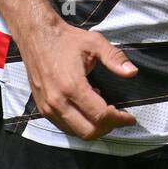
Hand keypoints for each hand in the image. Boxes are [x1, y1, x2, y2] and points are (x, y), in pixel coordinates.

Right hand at [18, 23, 138, 139]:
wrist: (36, 36)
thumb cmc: (65, 39)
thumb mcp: (94, 42)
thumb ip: (114, 58)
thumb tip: (132, 72)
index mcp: (72, 85)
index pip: (100, 115)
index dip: (119, 119)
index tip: (129, 117)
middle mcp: (58, 101)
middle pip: (89, 131)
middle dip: (108, 127)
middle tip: (118, 117)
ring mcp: (48, 107)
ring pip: (76, 132)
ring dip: (94, 127)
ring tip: (103, 110)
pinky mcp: (42, 108)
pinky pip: (64, 126)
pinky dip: (79, 123)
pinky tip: (86, 107)